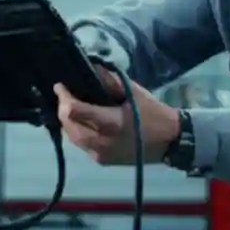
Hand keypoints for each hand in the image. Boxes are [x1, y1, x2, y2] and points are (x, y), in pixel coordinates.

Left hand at [52, 69, 180, 165]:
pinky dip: (76, 132)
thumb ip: (108, 81)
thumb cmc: (153, 113)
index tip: (60, 85)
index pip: (75, 111)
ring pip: (72, 137)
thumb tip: (90, 69)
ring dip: (67, 121)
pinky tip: (80, 121)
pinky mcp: (102, 161)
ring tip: (69, 106)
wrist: (170, 141)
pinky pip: (81, 145)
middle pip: (68, 125)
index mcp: (111, 123)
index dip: (63, 97)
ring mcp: (101, 154)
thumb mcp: (133, 92)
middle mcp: (102, 142)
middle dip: (62, 109)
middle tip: (64, 95)